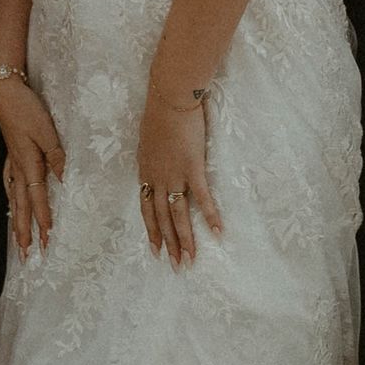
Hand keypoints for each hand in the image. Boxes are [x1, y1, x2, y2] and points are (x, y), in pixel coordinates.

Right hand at [0, 76, 66, 254]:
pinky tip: (10, 199)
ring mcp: (12, 160)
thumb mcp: (47, 132)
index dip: (43, 220)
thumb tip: (65, 182)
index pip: (38, 199)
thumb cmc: (27, 109)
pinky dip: (10, 196)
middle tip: (27, 255)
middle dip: (25, 232)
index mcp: (29, 164)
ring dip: (17, 219)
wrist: (4, 90)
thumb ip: (57, 157)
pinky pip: (9, 182)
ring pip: (14, 197)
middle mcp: (18, 167)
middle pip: (22, 206)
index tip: (46, 242)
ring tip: (17, 238)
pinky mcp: (11, 151)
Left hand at [136, 87, 221, 267]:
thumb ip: (153, 155)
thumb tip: (156, 159)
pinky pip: (202, 198)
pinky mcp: (193, 168)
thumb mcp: (149, 139)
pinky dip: (210, 216)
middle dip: (169, 244)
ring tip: (190, 261)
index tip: (155, 249)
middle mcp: (157, 179)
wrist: (169, 99)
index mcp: (146, 172)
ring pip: (178, 215)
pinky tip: (219, 232)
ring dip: (185, 240)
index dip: (151, 230)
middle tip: (176, 266)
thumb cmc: (159, 113)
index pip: (146, 208)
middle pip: (161, 218)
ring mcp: (174, 176)